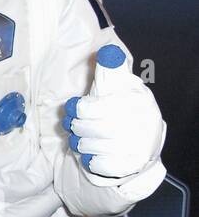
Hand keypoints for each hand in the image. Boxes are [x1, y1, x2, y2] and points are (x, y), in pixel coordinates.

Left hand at [64, 44, 164, 178]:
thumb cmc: (123, 108)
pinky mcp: (130, 164)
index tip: (72, 107)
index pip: (89, 108)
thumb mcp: (119, 85)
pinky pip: (95, 164)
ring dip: (79, 143)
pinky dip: (89, 159)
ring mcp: (137, 145)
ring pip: (86, 146)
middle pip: (84, 127)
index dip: (75, 108)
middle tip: (74, 125)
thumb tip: (106, 51)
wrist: (144, 142)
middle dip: (75, 126)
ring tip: (83, 138)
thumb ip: (110, 69)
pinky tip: (94, 153)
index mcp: (135, 100)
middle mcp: (140, 122)